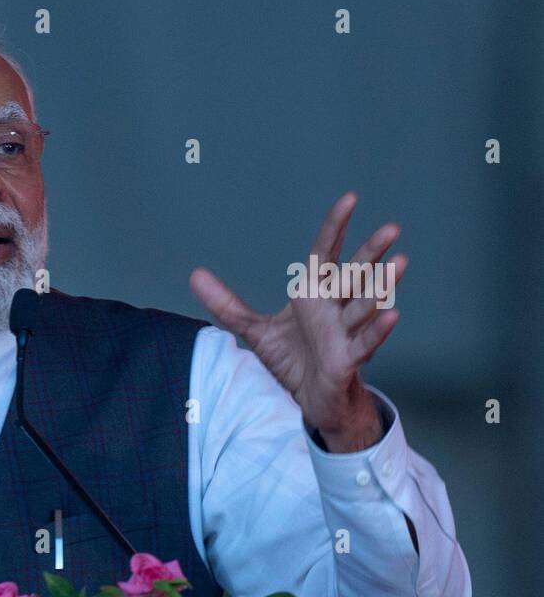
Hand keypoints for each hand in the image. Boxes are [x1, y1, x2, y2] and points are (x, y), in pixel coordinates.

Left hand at [188, 192, 406, 452]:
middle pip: (354, 275)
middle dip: (371, 253)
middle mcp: (334, 308)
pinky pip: (365, 342)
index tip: (349, 199)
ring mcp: (344, 332)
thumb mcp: (255, 329)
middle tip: (391, 227)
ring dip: (382, 285)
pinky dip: (378, 330)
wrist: (310, 398)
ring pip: (365, 304)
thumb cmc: (293, 358)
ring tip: (401, 261)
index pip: (326, 253)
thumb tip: (194, 275)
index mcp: (315, 294)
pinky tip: (392, 313)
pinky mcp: (348, 359)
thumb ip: (227, 304)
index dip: (336, 227)